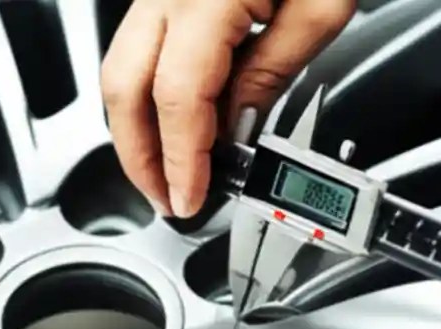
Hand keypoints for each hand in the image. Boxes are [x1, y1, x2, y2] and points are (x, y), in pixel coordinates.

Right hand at [101, 0, 354, 217]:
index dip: (181, 160)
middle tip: (166, 197)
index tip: (190, 198)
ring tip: (169, 170)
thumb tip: (238, 126)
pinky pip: (138, 48)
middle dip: (138, 156)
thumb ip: (271, 73)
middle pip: (122, 90)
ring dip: (137, 128)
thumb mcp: (320, 8)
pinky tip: (175, 121)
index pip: (178, 102)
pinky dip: (147, 94)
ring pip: (119, 70)